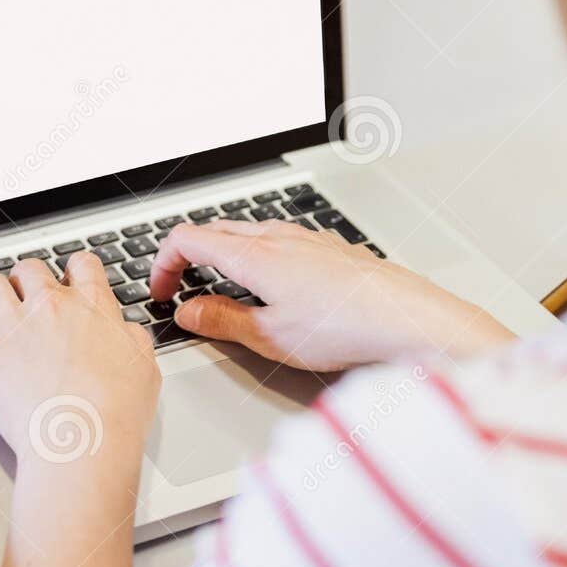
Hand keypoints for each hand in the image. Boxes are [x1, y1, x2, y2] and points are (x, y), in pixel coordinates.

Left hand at [0, 255, 159, 475]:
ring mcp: (12, 328)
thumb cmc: (115, 413)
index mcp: (92, 307)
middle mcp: (49, 308)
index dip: (75, 267)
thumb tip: (122, 330)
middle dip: (27, 275)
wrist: (81, 440)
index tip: (69, 274)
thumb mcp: (143, 367)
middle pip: (31, 270)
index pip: (82, 266)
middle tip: (24, 286)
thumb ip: (129, 338)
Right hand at [148, 220, 509, 371]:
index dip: (163, 264)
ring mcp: (307, 239)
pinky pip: (281, 243)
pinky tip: (274, 290)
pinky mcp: (330, 249)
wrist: (406, 320)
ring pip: (250, 235)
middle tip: (181, 291)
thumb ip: (222, 321)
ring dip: (225, 257)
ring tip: (225, 293)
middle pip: (216, 231)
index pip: (187, 238)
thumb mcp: (270, 335)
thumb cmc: (345, 328)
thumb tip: (189, 312)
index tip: (160, 291)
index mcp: (254, 255)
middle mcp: (278, 236)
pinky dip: (260, 259)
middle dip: (190, 258)